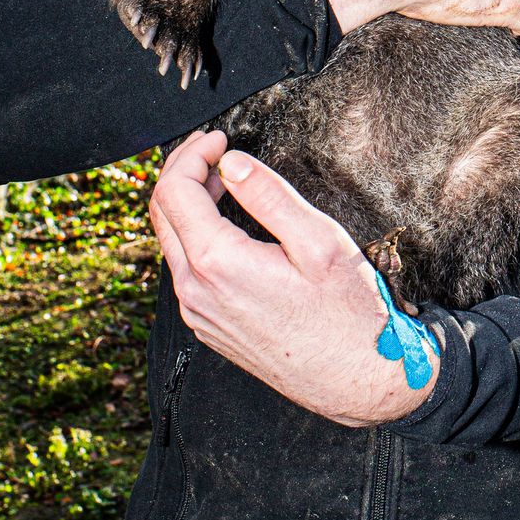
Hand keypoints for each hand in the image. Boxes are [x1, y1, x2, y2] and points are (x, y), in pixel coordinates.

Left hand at [147, 130, 436, 426]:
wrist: (357, 381)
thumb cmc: (348, 313)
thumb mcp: (319, 241)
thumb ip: (269, 195)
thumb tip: (230, 162)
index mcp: (218, 264)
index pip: (174, 190)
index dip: (192, 153)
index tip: (220, 138)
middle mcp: (196, 292)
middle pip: (162, 214)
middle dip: (183, 171)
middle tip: (214, 149)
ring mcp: (199, 314)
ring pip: (171, 243)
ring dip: (188, 204)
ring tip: (222, 181)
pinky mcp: (209, 327)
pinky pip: (186, 271)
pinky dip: (196, 236)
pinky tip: (227, 227)